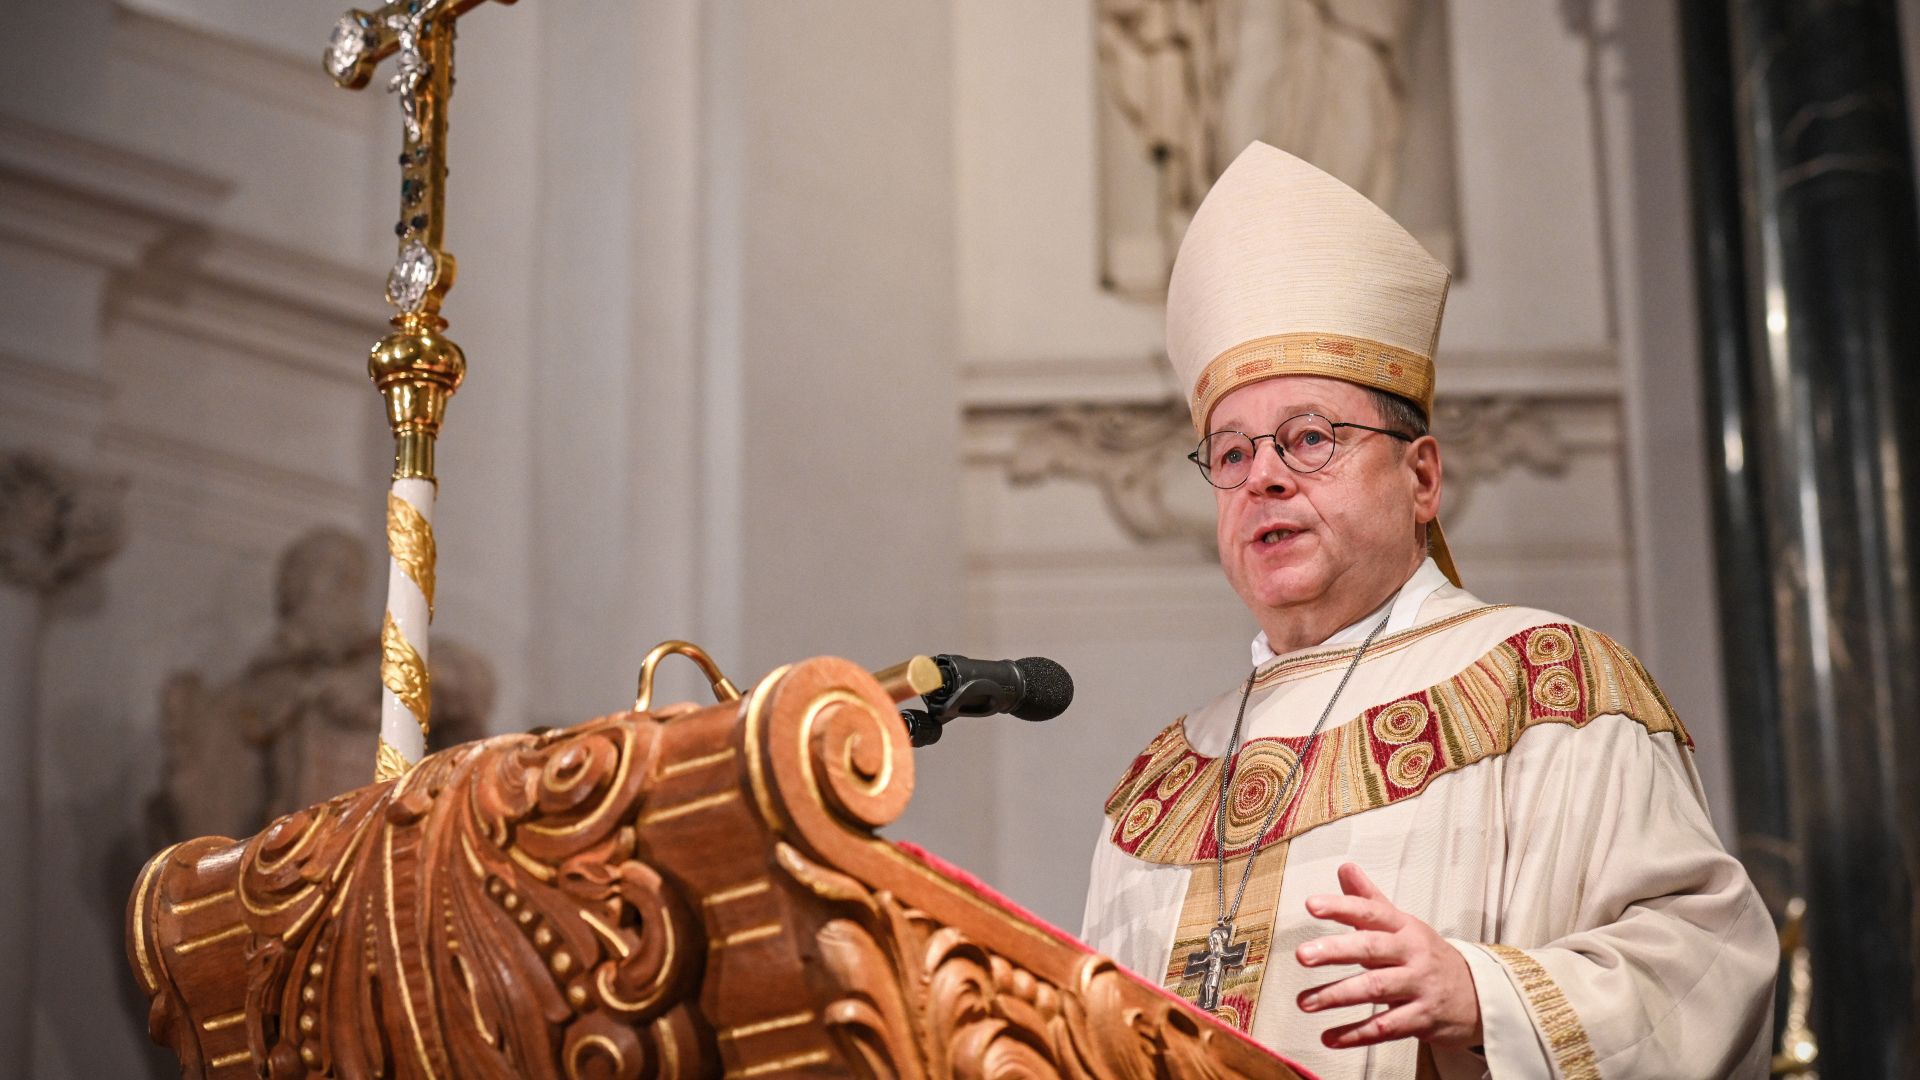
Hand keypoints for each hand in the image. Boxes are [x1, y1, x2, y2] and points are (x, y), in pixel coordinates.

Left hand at [1294, 863, 1483, 1049]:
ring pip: (1376, 989)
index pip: (1371, 912)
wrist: (1479, 995)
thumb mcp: (1403, 924)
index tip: (1311, 904)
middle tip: (1302, 955)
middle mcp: (1413, 954)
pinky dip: (1356, 1034)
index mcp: (1404, 927)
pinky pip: (1386, 1028)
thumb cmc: (1427, 956)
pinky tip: (1329, 1038)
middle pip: (1371, 948)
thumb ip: (1369, 899)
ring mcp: (1420, 986)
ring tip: (1304, 1002)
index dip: (1341, 907)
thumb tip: (1344, 867)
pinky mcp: (1423, 1019)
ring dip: (1336, 996)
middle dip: (1335, 951)